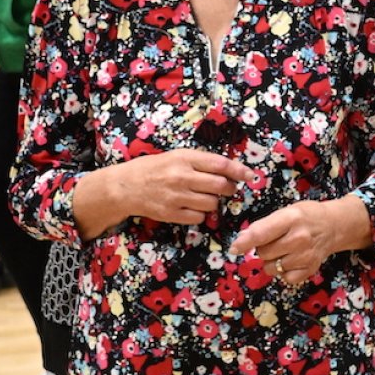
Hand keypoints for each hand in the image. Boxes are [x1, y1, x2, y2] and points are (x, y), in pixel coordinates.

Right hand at [118, 149, 253, 224]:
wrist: (124, 187)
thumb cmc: (153, 169)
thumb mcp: (176, 157)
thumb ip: (201, 162)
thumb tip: (230, 172)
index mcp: (184, 158)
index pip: (220, 164)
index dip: (239, 171)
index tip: (251, 176)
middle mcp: (182, 177)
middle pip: (221, 186)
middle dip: (230, 189)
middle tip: (228, 189)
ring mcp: (176, 197)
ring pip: (212, 203)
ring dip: (214, 202)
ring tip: (205, 197)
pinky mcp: (171, 214)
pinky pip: (199, 217)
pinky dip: (201, 214)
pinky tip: (192, 207)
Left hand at [231, 198, 364, 285]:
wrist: (334, 226)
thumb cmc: (306, 216)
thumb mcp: (286, 212)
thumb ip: (264, 225)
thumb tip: (240, 241)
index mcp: (291, 218)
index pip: (261, 234)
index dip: (244, 243)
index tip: (234, 249)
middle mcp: (299, 238)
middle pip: (263, 253)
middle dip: (263, 248)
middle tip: (274, 240)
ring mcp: (305, 256)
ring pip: (271, 267)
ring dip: (272, 260)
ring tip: (284, 250)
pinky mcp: (309, 270)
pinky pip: (284, 278)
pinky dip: (283, 271)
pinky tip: (291, 260)